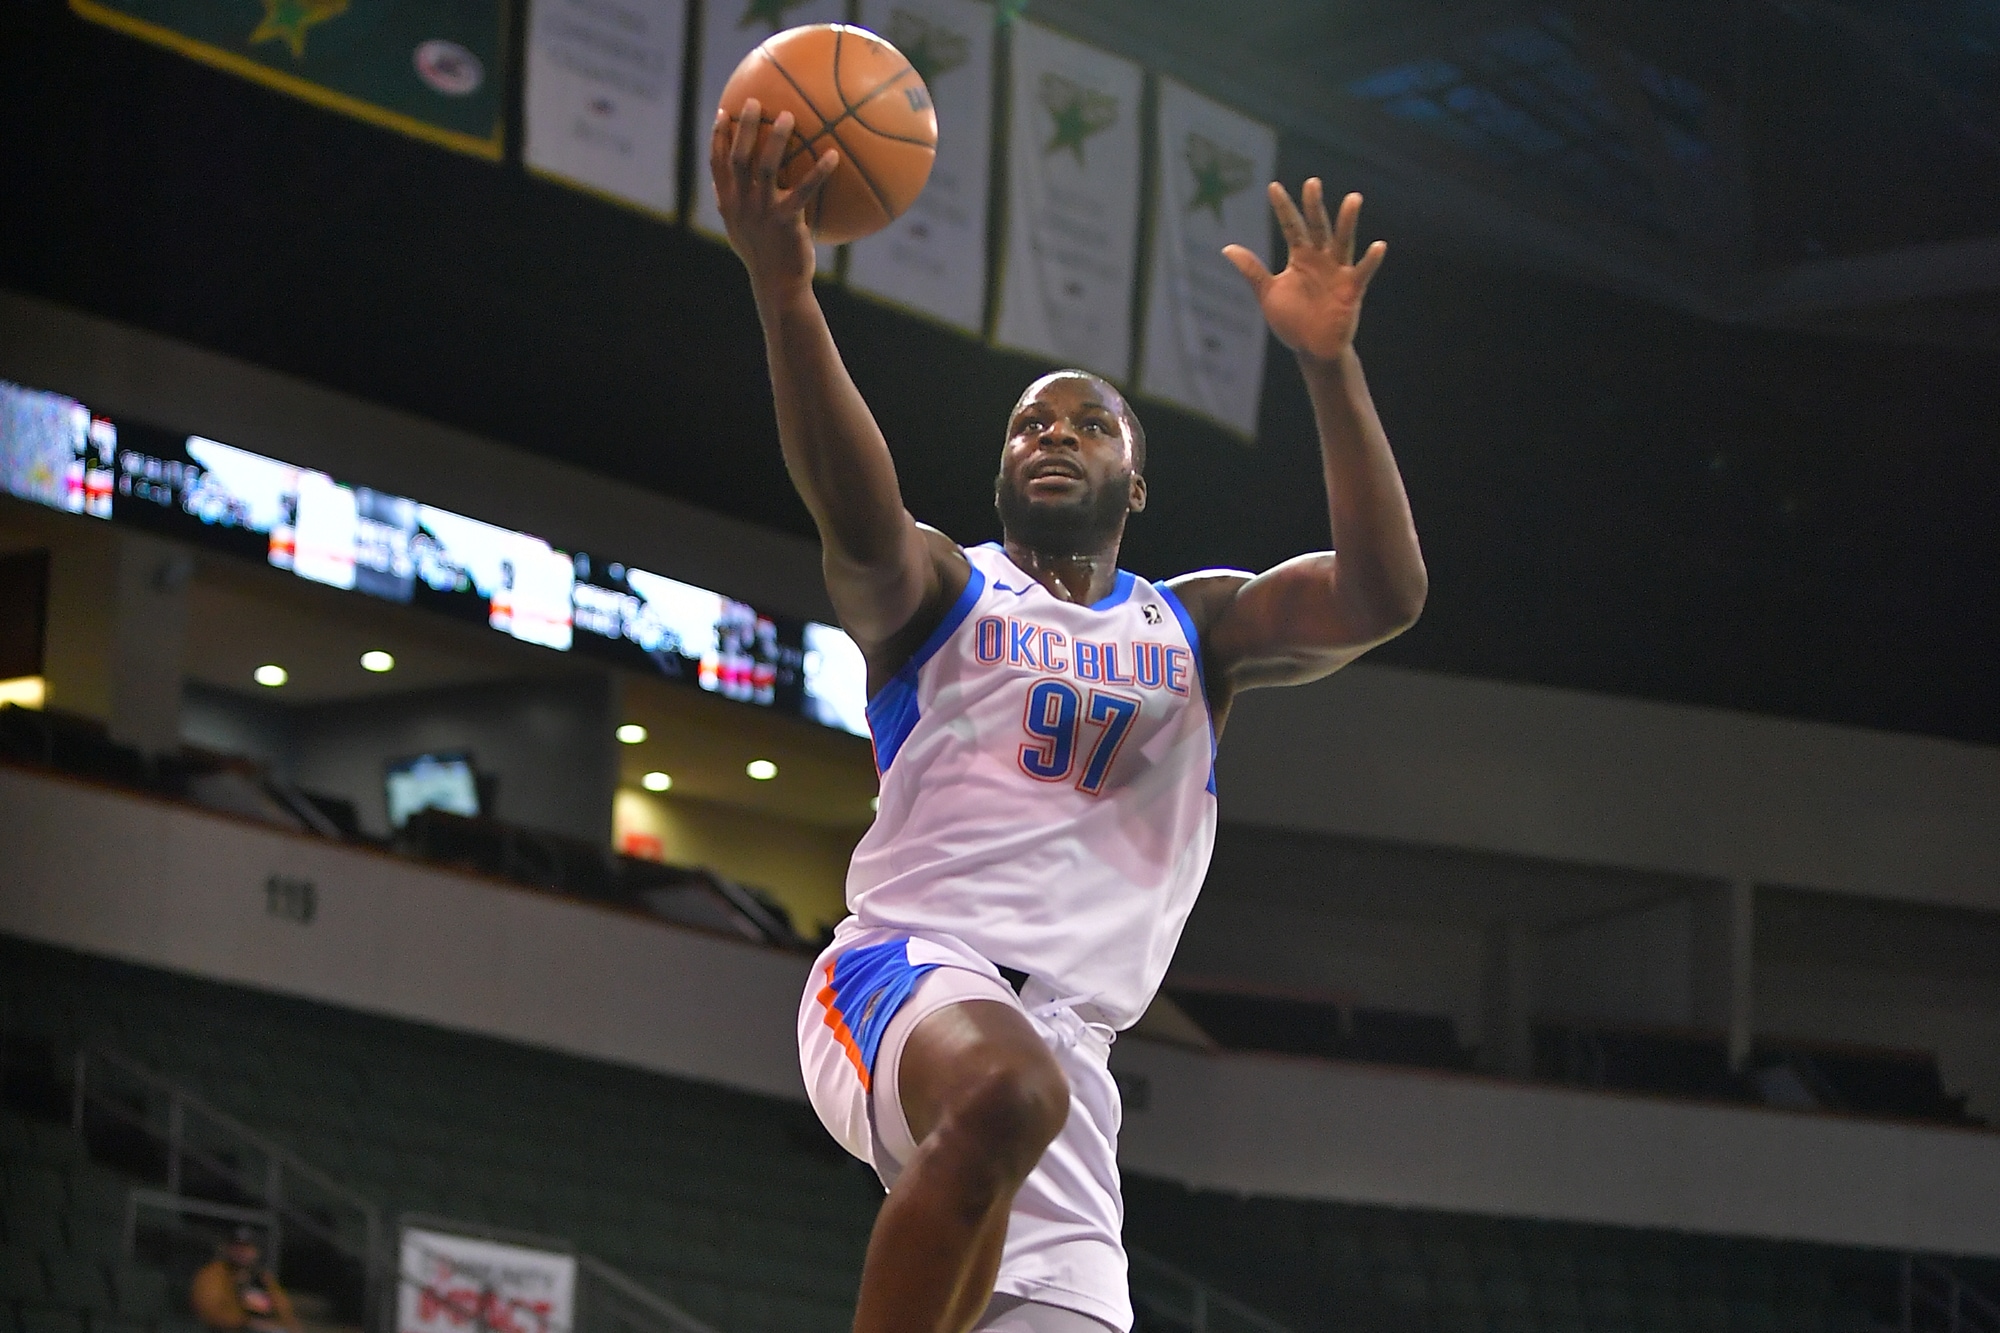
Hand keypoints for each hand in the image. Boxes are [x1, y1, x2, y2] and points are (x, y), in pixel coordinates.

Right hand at [709, 99, 838, 299]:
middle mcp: (741, 204)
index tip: (723, 112)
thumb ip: (738, 205)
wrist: (777, 285)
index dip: (717, 137)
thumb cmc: (764, 256)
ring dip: (776, 139)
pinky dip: (818, 171)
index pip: (716, 164)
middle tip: (755, 102)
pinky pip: (803, 190)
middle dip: (744, 127)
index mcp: (728, 204)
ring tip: (788, 116)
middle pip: (738, 157)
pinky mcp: (785, 221)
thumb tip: (740, 184)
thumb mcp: (742, 230)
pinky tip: (832, 155)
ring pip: (765, 167)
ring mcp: (761, 212)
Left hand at [1223, 180, 1385, 364]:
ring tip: (1353, 199)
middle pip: (1317, 226)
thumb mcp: (1268, 293)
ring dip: (1348, 222)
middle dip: (1314, 206)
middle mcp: (1321, 259)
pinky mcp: (1352, 289)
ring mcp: (1338, 272)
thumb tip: (1227, 248)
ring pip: (1344, 241)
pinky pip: (1362, 272)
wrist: (1312, 348)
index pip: (1291, 226)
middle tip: (1312, 183)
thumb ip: (1252, 270)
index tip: (1273, 187)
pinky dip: (1371, 260)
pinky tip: (1378, 246)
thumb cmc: (1292, 320)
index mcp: (1301, 257)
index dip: (1282, 208)